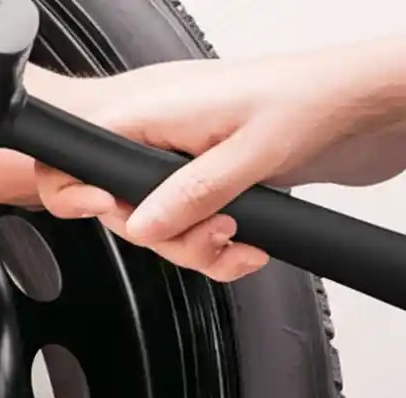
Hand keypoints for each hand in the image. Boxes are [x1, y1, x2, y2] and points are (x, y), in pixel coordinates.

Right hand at [35, 38, 405, 281]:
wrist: (368, 104)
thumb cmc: (317, 102)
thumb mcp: (251, 154)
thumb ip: (190, 192)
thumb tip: (141, 225)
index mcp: (154, 108)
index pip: (79, 150)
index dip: (79, 190)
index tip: (110, 213)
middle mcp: (159, 128)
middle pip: (116, 199)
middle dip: (160, 235)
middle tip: (206, 236)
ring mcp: (179, 153)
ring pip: (151, 218)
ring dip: (190, 246)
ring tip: (234, 245)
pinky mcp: (202, 173)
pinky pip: (181, 219)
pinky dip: (207, 243)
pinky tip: (239, 245)